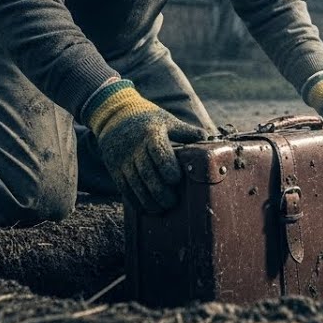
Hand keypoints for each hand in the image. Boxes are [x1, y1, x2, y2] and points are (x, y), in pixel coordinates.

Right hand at [86, 81, 210, 211]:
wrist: (115, 114)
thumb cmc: (148, 119)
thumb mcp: (166, 120)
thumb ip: (186, 131)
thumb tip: (207, 139)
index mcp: (151, 133)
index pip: (159, 152)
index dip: (167, 168)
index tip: (176, 180)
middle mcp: (135, 146)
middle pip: (147, 173)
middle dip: (160, 191)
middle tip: (172, 202)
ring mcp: (122, 158)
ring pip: (134, 183)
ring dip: (148, 199)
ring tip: (161, 209)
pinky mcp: (114, 166)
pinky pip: (123, 187)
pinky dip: (134, 199)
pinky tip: (145, 208)